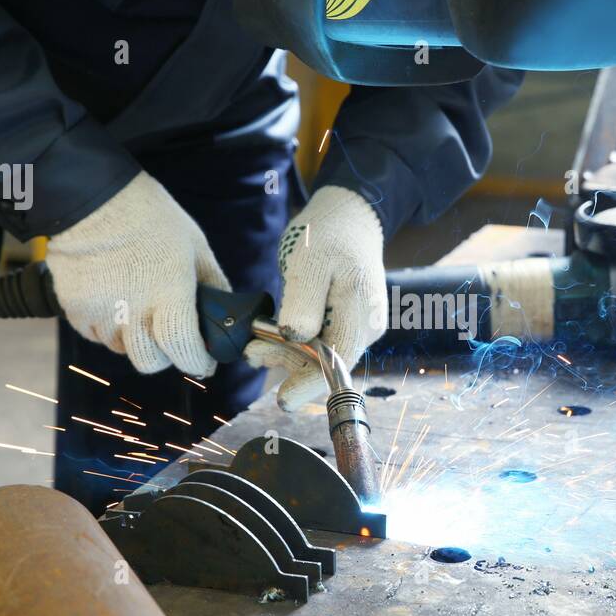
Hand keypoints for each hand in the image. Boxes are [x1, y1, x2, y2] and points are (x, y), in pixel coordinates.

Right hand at [46, 171, 228, 376]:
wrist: (90, 198)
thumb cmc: (149, 217)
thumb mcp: (195, 245)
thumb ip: (214, 284)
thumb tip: (226, 315)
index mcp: (168, 292)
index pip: (183, 351)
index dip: (198, 361)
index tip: (203, 359)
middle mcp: (132, 309)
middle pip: (150, 363)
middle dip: (164, 354)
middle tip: (169, 334)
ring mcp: (99, 313)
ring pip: (122, 349)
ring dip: (134, 338)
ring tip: (137, 304)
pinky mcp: (74, 310)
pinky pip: (96, 334)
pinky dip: (108, 325)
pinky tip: (113, 296)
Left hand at [244, 185, 387, 409]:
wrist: (349, 216)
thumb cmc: (330, 233)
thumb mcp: (311, 260)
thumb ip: (304, 300)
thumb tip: (297, 336)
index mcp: (361, 311)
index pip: (340, 359)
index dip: (312, 382)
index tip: (284, 398)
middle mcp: (364, 325)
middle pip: (328, 362)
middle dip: (289, 365)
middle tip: (251, 355)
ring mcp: (356, 324)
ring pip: (321, 355)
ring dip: (286, 355)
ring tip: (253, 348)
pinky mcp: (344, 321)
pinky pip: (319, 342)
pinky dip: (292, 344)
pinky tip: (268, 339)